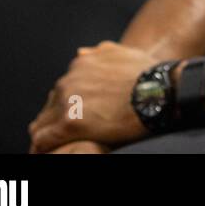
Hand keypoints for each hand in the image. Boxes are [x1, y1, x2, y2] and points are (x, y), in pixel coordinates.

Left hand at [28, 41, 159, 151]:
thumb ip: (101, 53)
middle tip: (68, 136)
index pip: (61, 90)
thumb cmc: (151, 74)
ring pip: (43, 124)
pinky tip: (53, 153)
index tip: (74, 119)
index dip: (65, 107)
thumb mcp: (125, 54)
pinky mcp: (69, 123)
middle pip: (49, 107)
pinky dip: (45, 148)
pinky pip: (43, 140)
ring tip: (59, 147)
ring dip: (50, 135)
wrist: (161, 91)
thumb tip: (81, 52)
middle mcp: (69, 80)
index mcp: (80, 63)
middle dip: (56, 121)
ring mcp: (67, 101)